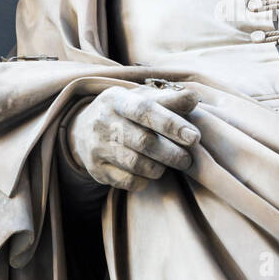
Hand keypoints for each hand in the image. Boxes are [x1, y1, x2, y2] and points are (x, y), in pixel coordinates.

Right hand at [66, 85, 199, 190]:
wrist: (83, 129)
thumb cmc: (126, 113)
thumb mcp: (142, 99)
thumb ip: (169, 100)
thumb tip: (193, 98)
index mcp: (116, 99)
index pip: (145, 110)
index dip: (171, 125)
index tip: (195, 137)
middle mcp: (102, 121)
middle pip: (143, 141)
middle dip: (171, 153)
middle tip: (188, 159)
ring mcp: (96, 147)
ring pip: (136, 164)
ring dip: (159, 168)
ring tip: (171, 164)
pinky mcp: (96, 169)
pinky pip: (127, 181)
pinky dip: (144, 180)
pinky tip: (152, 173)